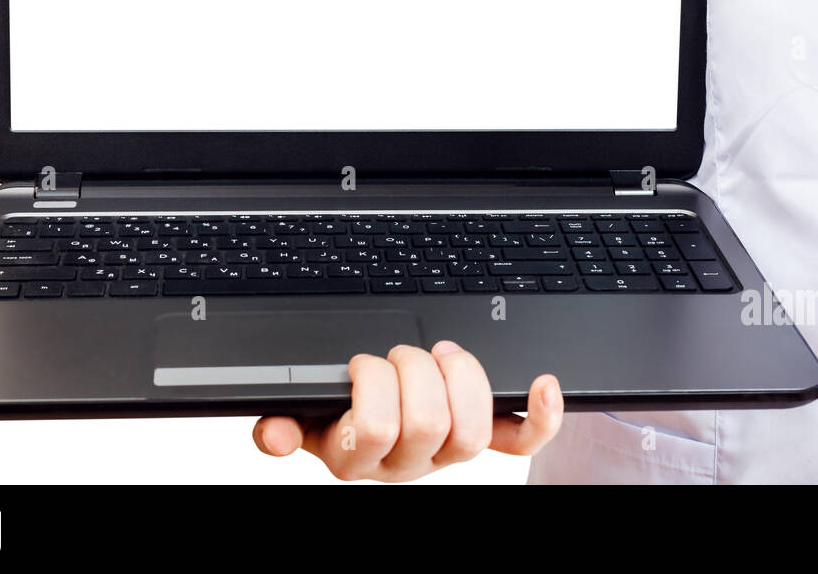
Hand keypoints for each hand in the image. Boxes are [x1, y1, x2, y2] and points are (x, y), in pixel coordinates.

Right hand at [252, 340, 561, 481]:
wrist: (366, 430)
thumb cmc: (335, 413)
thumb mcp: (302, 414)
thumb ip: (283, 419)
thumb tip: (274, 434)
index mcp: (357, 454)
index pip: (374, 428)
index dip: (373, 383)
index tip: (362, 363)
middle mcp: (407, 461)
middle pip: (429, 422)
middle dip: (414, 369)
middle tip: (400, 355)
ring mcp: (448, 453)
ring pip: (472, 431)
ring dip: (460, 377)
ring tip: (442, 357)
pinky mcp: (483, 441)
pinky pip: (521, 441)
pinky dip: (540, 416)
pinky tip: (544, 385)